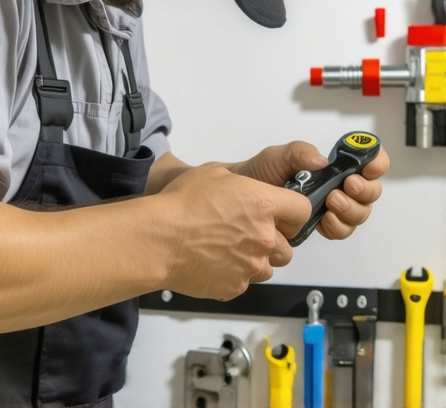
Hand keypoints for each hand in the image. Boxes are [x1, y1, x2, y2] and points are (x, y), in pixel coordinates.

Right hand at [158, 163, 310, 300]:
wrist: (158, 238)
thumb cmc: (181, 204)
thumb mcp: (214, 173)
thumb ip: (242, 182)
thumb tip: (245, 190)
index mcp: (264, 205)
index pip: (302, 211)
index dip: (292, 212)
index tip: (282, 215)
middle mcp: (264, 238)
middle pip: (289, 246)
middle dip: (273, 240)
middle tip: (247, 232)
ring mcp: (251, 266)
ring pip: (268, 267)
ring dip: (256, 259)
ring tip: (229, 248)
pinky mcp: (235, 286)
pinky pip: (244, 281)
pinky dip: (234, 273)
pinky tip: (214, 261)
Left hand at [230, 140, 389, 241]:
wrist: (242, 196)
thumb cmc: (260, 173)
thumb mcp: (278, 156)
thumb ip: (299, 153)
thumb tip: (321, 161)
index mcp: (332, 166)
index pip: (366, 161)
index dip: (376, 163)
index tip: (368, 168)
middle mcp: (337, 186)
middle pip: (369, 191)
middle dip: (363, 190)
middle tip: (344, 187)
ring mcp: (331, 207)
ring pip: (359, 213)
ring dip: (350, 209)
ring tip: (330, 203)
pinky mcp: (321, 225)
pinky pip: (341, 231)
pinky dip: (337, 227)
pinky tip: (323, 221)